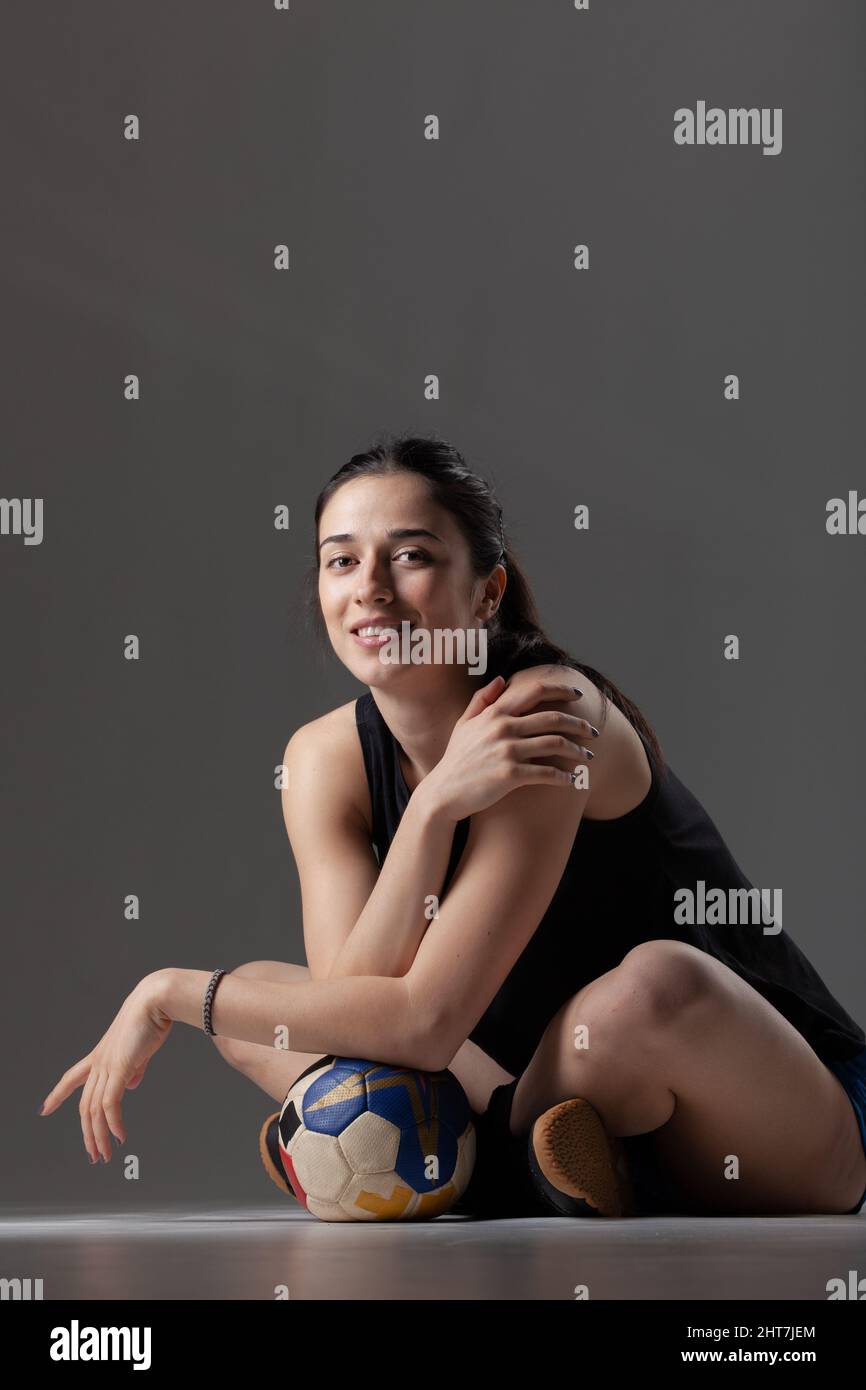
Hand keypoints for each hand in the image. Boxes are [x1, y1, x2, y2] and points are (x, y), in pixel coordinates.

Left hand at [38, 973, 173, 1162]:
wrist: (154, 1000)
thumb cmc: (149, 1020)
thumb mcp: (139, 1051)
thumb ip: (134, 1069)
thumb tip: (131, 1085)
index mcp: (100, 1056)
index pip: (71, 1078)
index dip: (56, 1095)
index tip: (43, 1109)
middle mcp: (98, 1063)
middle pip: (84, 1105)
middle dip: (87, 1134)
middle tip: (92, 1155)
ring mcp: (106, 1066)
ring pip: (94, 1110)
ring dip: (99, 1136)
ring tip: (105, 1154)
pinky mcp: (119, 1068)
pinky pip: (111, 1104)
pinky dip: (114, 1124)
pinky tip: (120, 1136)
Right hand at [422, 673, 596, 821]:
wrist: (443, 792)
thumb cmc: (456, 759)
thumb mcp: (464, 724)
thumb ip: (482, 700)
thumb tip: (501, 679)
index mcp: (495, 712)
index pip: (535, 691)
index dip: (561, 689)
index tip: (579, 694)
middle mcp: (503, 727)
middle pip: (554, 718)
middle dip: (579, 724)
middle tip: (594, 732)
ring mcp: (507, 750)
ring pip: (555, 744)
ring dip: (578, 751)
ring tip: (588, 757)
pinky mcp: (510, 775)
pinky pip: (547, 773)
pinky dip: (565, 776)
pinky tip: (573, 780)